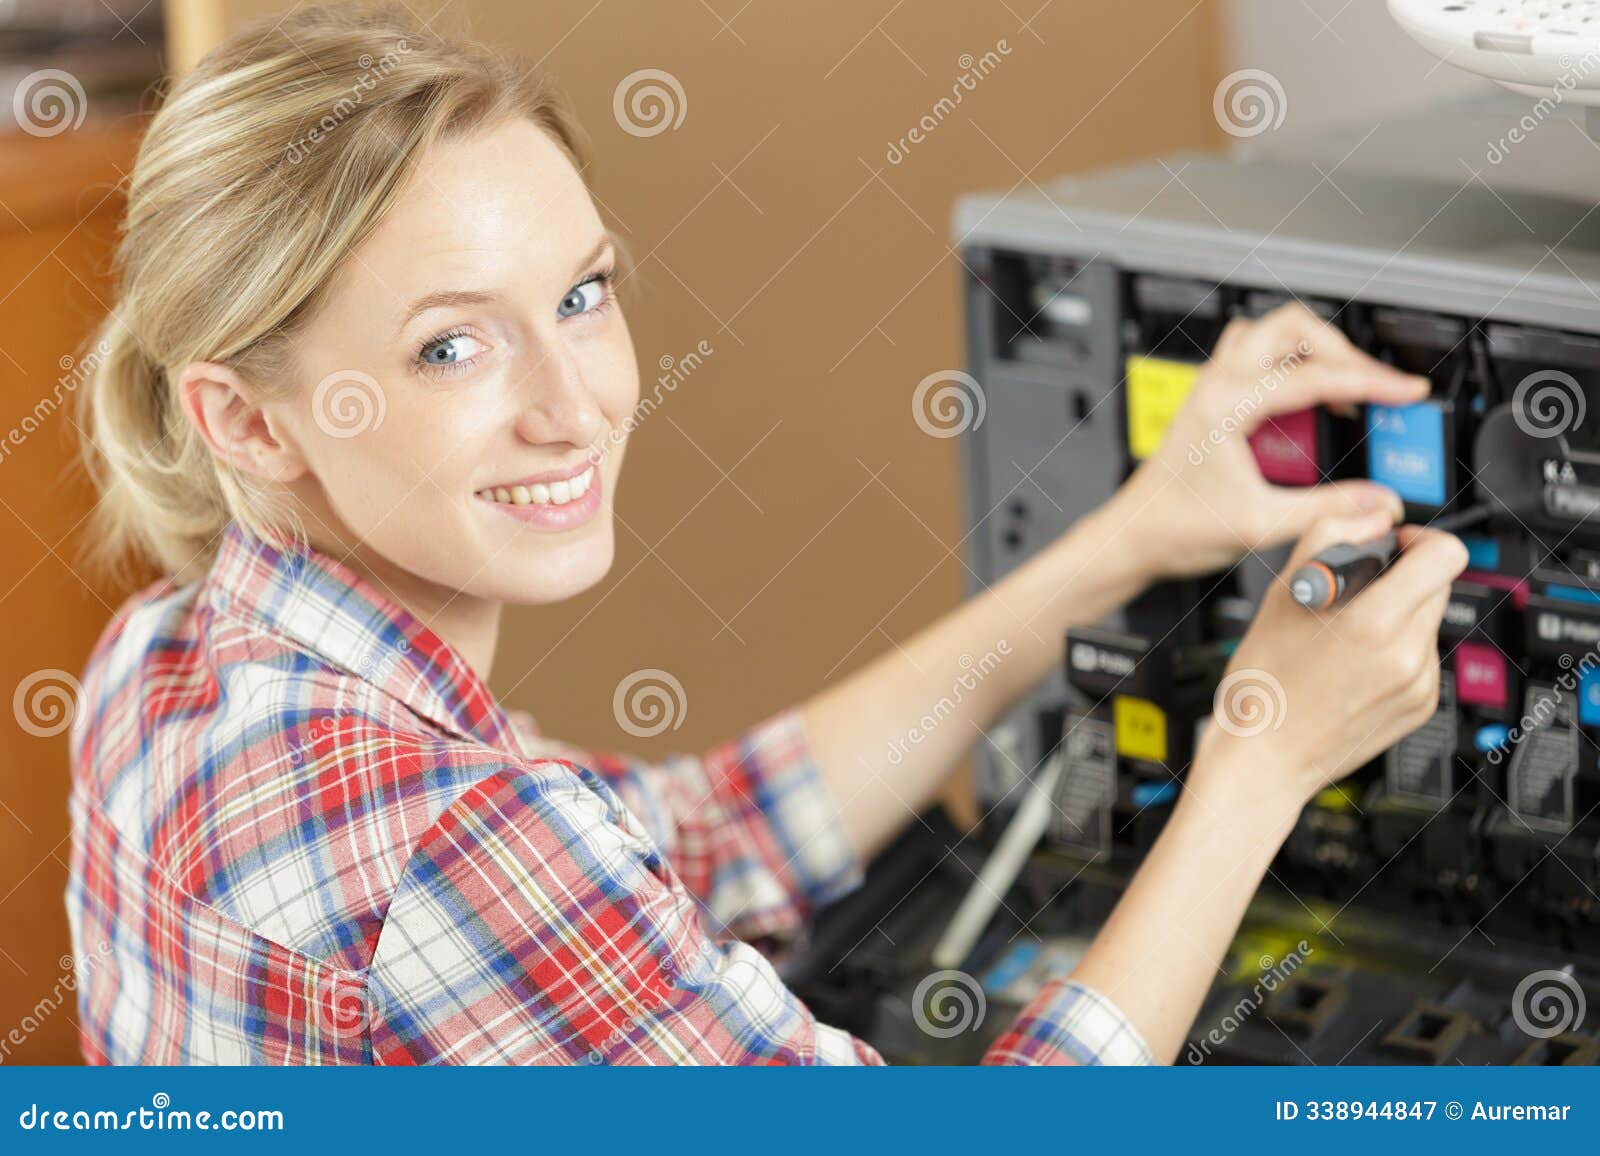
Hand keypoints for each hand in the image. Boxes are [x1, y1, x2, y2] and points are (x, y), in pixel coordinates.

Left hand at [1111, 302, 1428, 580]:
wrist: (1133, 536)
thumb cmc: (1173, 526)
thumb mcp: (1259, 524)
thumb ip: (1326, 510)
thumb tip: (1379, 500)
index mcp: (1224, 404)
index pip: (1313, 375)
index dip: (1370, 381)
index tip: (1407, 390)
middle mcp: (1216, 384)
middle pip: (1292, 326)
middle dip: (1342, 350)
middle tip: (1373, 386)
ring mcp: (1213, 387)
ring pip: (1275, 334)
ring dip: (1316, 353)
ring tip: (1347, 392)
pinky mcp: (1215, 399)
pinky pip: (1262, 360)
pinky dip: (1296, 369)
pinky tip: (1314, 406)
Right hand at [1187, 508, 1468, 821]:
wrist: (1263, 756)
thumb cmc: (1263, 680)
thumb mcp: (1283, 592)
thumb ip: (1332, 539)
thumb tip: (1374, 522)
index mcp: (1375, 623)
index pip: (1445, 556)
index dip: (1418, 541)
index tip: (1392, 547)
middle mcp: (1408, 655)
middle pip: (1436, 584)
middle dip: (1399, 578)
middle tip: (1353, 594)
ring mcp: (1419, 685)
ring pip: (1426, 620)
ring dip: (1395, 615)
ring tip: (1343, 640)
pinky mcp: (1420, 706)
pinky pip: (1420, 656)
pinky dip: (1394, 651)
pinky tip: (1351, 668)